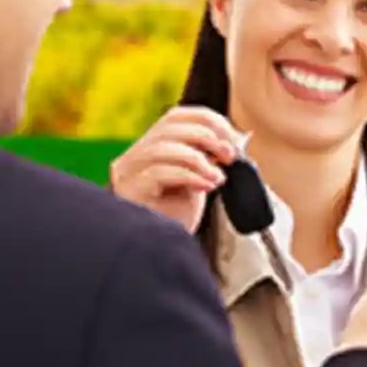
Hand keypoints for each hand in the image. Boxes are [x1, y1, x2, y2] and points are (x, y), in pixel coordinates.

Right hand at [109, 107, 241, 232]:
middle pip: (170, 127)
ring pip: (164, 147)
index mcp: (151, 145)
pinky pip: (159, 172)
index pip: (176, 115)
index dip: (208, 120)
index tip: (232, 138)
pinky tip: (206, 186)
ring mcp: (129, 172)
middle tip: (229, 156)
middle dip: (207, 137)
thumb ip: (211, 155)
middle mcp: (135, 155)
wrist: (163, 250)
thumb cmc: (177, 215)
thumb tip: (238, 137)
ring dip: (199, 159)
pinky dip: (189, 175)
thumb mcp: (199, 177)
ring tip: (218, 177)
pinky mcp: (130, 191)